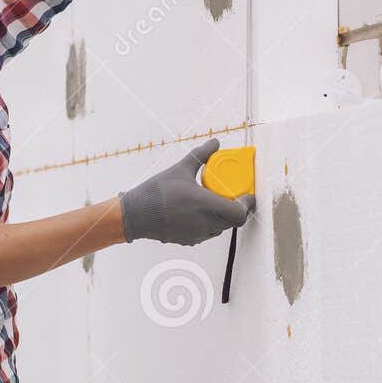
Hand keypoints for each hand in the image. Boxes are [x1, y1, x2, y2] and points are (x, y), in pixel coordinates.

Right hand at [119, 138, 255, 245]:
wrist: (135, 214)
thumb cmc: (156, 192)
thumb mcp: (180, 168)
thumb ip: (201, 154)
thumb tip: (215, 142)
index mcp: (205, 205)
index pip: (239, 213)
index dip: (247, 204)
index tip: (247, 195)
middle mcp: (204, 223)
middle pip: (233, 221)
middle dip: (237, 208)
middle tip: (234, 195)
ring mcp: (197, 234)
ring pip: (221, 228)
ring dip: (224, 217)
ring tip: (217, 202)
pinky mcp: (189, 240)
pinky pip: (208, 233)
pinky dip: (211, 224)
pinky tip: (201, 212)